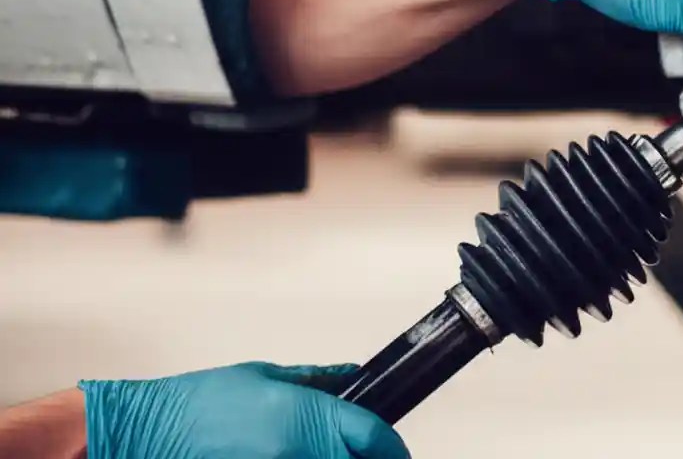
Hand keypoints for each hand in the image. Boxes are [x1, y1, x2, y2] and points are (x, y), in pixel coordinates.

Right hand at [79, 362, 409, 458]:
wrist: (143, 434)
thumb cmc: (196, 404)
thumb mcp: (262, 377)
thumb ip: (314, 380)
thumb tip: (350, 374)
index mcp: (307, 415)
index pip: (376, 436)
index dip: (394, 447)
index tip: (396, 451)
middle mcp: (301, 452)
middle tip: (367, 455)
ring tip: (327, 455)